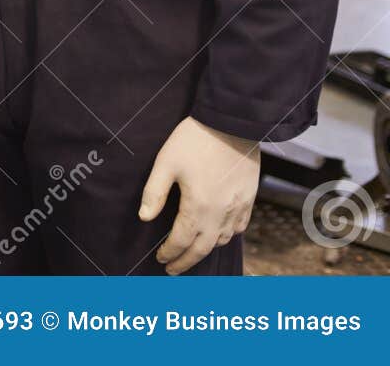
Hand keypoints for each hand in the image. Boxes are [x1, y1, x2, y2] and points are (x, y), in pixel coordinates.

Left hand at [138, 116, 259, 273]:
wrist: (231, 124)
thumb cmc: (194, 140)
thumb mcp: (165, 163)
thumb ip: (154, 193)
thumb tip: (144, 218)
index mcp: (198, 206)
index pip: (182, 240)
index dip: (170, 252)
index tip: (160, 259)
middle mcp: (221, 212)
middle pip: (203, 248)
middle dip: (186, 261)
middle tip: (173, 269)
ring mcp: (238, 207)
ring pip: (222, 240)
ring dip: (206, 250)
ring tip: (192, 252)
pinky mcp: (249, 198)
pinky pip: (240, 227)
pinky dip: (227, 236)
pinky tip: (218, 234)